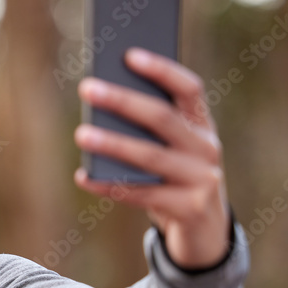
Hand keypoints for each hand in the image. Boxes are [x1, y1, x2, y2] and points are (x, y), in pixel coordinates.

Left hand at [74, 48, 230, 268]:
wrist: (205, 233)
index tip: (128, 54)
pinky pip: (140, 194)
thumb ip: (148, 130)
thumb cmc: (175, 180)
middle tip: (87, 88)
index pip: (188, 88)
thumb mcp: (170, 151)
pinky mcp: (189, 209)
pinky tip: (83, 175)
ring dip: (112, 143)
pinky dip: (109, 185)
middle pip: (162, 118)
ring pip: (150, 157)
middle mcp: (207, 148)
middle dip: (123, 101)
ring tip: (81, 133)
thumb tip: (102, 104)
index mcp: (203, 126)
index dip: (161, 70)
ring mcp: (202, 180)